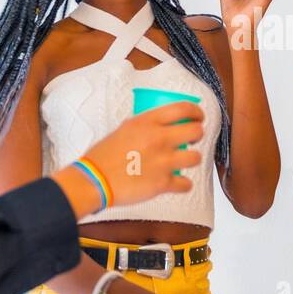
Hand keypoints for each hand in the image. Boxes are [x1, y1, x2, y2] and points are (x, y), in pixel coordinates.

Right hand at [61, 100, 204, 209]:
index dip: (196, 112)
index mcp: (147, 122)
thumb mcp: (124, 129)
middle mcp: (159, 139)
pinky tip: (177, 183)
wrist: (94, 180)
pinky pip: (186, 183)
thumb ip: (144, 126)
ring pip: (196, 157)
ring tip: (183, 162)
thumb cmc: (103, 156)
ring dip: (191, 159)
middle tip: (192, 139)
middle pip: (196, 131)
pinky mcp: (163, 183)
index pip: (183, 109)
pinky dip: (183, 184)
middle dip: (197, 135)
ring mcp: (163, 162)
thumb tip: (159, 126)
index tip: (198, 117)